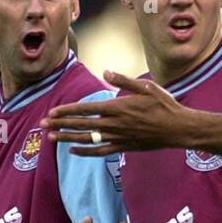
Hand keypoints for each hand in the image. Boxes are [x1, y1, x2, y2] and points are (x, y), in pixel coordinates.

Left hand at [43, 72, 188, 155]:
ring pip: (87, 139)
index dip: (67, 111)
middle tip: (43, 124)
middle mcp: (115, 124)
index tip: (53, 112)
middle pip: (82, 124)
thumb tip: (106, 70)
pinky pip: (99, 151)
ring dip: (67, 138)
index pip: (86, 109)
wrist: (178, 129)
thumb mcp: (145, 87)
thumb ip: (123, 80)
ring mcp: (118, 137)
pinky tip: (72, 150)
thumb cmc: (164, 105)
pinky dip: (84, 151)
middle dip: (60, 124)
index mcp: (118, 107)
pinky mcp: (123, 147)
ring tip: (51, 138)